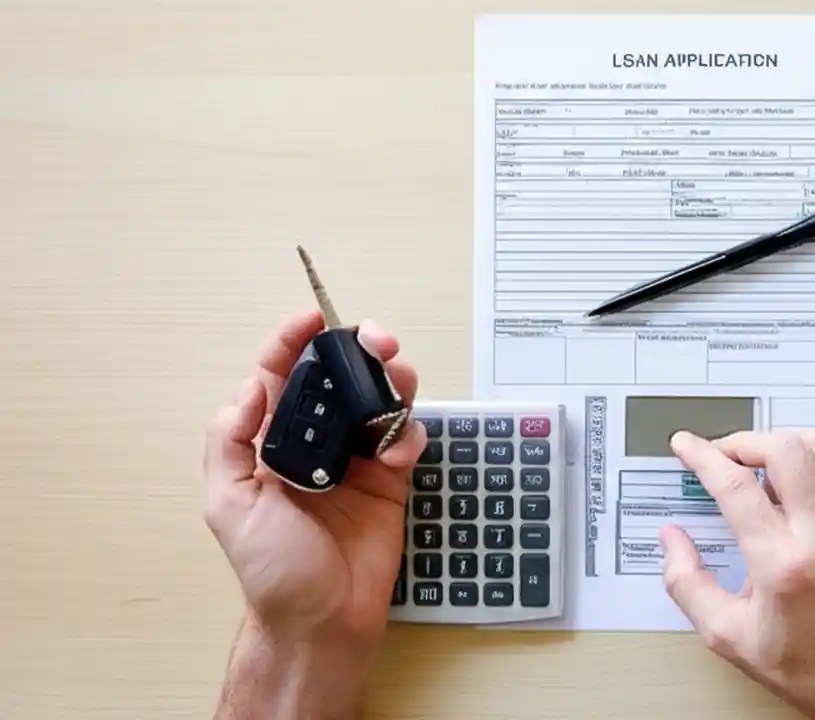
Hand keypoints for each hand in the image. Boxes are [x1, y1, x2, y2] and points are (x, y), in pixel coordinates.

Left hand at [203, 310, 425, 717]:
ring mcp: (356, 458)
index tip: (313, 319)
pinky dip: (407, 434)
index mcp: (271, 441)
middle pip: (340, 378)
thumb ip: (231, 440)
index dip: (294, 341)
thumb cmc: (271, 568)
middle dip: (359, 351)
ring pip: (379, 400)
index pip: (281, 376)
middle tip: (379, 343)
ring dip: (393, 382)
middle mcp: (315, 441)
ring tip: (399, 381)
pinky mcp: (391, 479)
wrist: (323, 618)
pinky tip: (397, 453)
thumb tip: (253, 385)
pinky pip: (406, 438)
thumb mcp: (228, 504)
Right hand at [662, 430, 814, 719]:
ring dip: (785, 440)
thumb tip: (672, 540)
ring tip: (765, 460)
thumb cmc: (812, 666)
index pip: (735, 486)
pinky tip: (808, 471)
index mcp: (781, 565)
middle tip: (725, 455)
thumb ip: (687, 584)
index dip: (703, 456)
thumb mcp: (729, 637)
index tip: (687, 446)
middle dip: (743, 441)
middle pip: (782, 449)